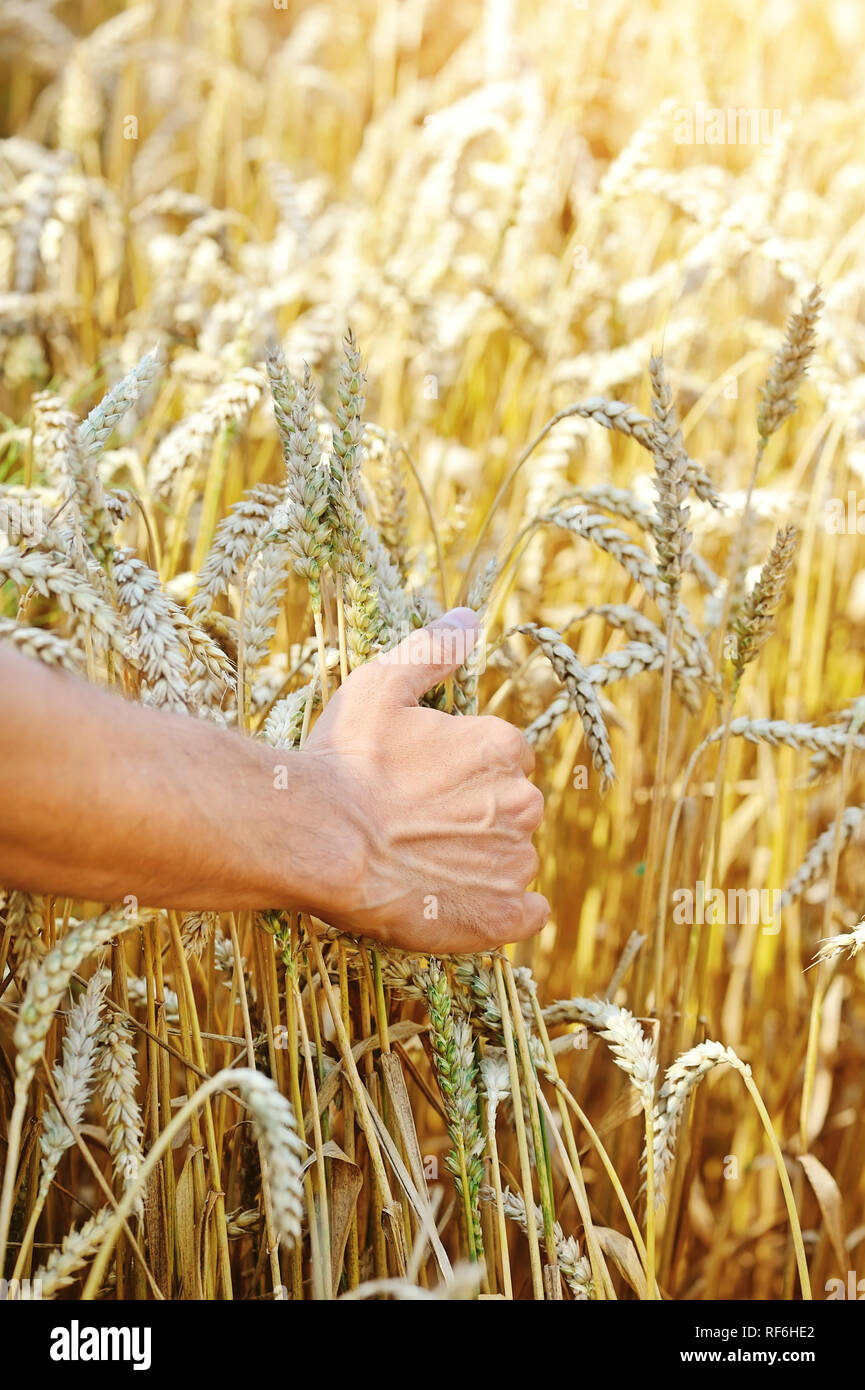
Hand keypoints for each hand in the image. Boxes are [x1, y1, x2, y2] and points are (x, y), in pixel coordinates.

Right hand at [300, 609, 548, 952]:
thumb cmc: (345, 761)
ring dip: (480, 862)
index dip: (463, 769)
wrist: (319, 839)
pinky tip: (460, 904)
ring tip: (421, 864)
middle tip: (415, 823)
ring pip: (511, 858)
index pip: (504, 757)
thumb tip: (467, 617)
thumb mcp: (380, 686)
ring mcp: (513, 862)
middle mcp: (521, 802)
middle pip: (511, 807)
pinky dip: (502, 911)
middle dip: (474, 814)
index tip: (423, 782)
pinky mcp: (500, 916)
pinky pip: (525, 913)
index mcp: (501, 747)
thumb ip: (432, 650)